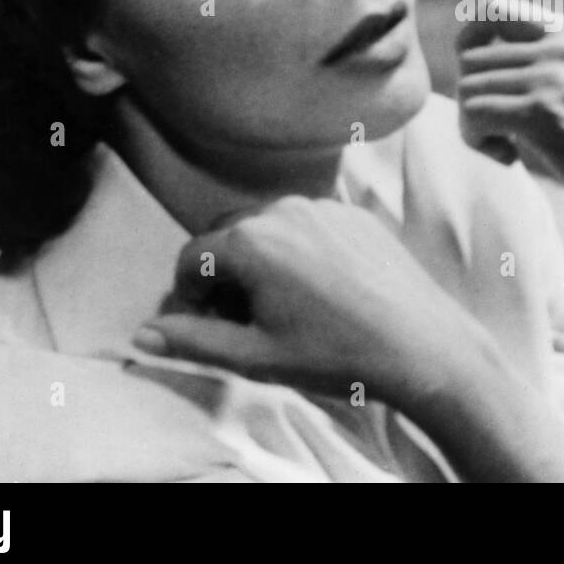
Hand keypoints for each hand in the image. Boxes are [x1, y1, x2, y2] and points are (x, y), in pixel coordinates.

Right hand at [136, 195, 563, 480]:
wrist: (421, 346)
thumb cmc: (338, 355)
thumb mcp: (255, 357)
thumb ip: (192, 340)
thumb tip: (142, 334)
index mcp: (251, 241)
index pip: (190, 258)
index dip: (188, 296)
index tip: (204, 325)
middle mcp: (283, 210)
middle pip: (226, 235)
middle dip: (221, 274)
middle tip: (241, 320)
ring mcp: (323, 206)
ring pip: (267, 227)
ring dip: (259, 259)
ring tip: (282, 308)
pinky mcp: (354, 213)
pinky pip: (307, 224)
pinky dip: (298, 250)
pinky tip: (320, 291)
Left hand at [456, 2, 563, 306]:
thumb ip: (541, 61)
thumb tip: (468, 51)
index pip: (494, 10)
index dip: (470, 45)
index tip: (484, 86)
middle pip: (470, 57)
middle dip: (473, 98)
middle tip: (500, 131)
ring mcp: (555, 76)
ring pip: (466, 87)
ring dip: (473, 126)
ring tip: (507, 148)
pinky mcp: (543, 113)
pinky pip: (473, 114)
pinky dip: (477, 142)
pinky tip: (509, 159)